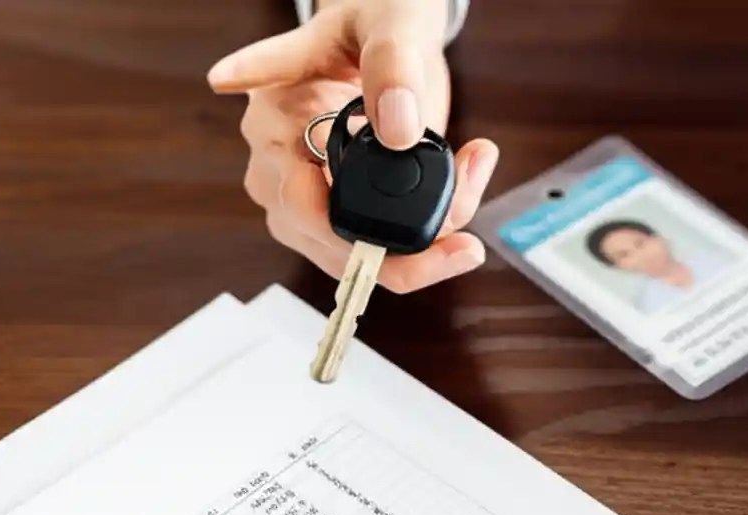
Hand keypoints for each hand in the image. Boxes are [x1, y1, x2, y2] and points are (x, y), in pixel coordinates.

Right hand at [206, 0, 498, 292]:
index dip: (362, 237)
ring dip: (429, 239)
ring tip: (475, 168)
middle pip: (340, 245)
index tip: (442, 238)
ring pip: (364, 258)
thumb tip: (398, 133)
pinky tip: (465, 186)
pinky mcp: (333, 214)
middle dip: (417, 244)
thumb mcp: (389, 24)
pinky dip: (430, 235)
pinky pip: (379, 250)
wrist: (382, 29)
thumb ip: (392, 67)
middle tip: (473, 206)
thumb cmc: (374, 20)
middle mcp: (275, 170)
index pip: (304, 203)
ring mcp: (298, 199)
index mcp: (272, 119)